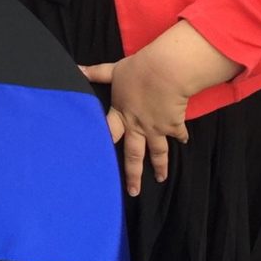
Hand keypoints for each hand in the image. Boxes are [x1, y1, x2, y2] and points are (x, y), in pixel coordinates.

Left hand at [80, 52, 191, 196]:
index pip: (109, 134)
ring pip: (158, 152)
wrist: (165, 71)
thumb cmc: (137, 70)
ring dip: (160, 167)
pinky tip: (183, 142)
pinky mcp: (173, 125)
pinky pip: (178, 134)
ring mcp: (156, 128)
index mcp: (121, 113)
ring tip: (161, 179)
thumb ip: (96, 73)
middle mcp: (137, 126)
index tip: (100, 166)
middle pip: (134, 155)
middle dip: (133, 174)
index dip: (103, 149)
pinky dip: (182, 138)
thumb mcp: (114, 70)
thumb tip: (77, 69)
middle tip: (133, 192)